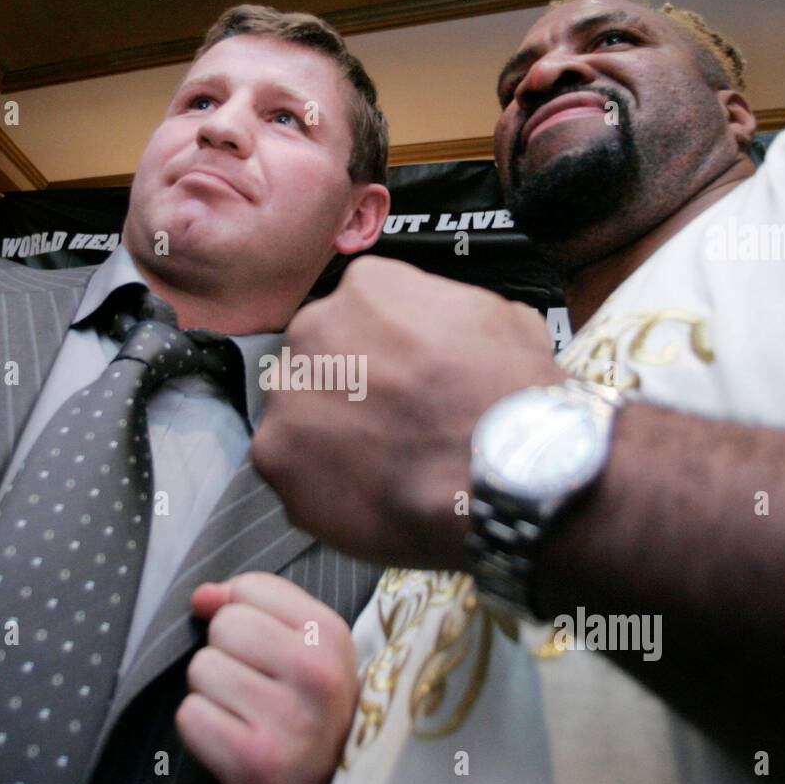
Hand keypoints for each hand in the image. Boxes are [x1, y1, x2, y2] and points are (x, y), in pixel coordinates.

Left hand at [176, 572, 358, 783]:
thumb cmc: (301, 711)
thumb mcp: (299, 651)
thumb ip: (254, 608)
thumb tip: (203, 596)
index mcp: (332, 636)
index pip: (251, 588)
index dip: (243, 615)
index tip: (265, 651)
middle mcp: (319, 675)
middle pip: (224, 625)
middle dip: (225, 655)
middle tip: (254, 689)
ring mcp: (290, 719)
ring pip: (203, 668)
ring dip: (211, 694)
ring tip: (244, 716)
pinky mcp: (256, 760)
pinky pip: (191, 715)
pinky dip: (201, 730)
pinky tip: (232, 742)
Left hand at [253, 255, 565, 567]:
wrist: (500, 472)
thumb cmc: (508, 400)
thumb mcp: (503, 321)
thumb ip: (452, 316)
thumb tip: (455, 333)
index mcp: (366, 288)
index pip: (357, 313)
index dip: (383, 352)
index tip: (400, 377)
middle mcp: (313, 331)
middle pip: (318, 361)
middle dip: (346, 391)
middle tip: (387, 423)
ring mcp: (289, 396)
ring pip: (297, 414)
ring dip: (327, 437)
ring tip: (376, 465)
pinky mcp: (276, 457)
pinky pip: (290, 470)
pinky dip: (318, 486)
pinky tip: (363, 495)